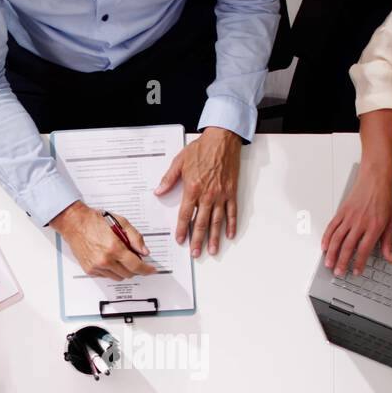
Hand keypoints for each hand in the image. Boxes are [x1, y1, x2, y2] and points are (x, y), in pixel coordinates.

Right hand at [50, 201, 154, 280]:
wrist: (74, 223)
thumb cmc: (95, 221)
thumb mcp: (121, 222)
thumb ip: (135, 238)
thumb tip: (144, 251)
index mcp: (114, 248)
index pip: (136, 266)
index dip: (146, 269)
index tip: (151, 270)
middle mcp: (105, 260)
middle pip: (128, 274)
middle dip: (135, 268)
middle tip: (135, 259)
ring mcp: (97, 267)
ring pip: (118, 277)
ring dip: (123, 270)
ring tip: (120, 258)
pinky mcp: (90, 270)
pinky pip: (107, 276)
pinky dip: (112, 270)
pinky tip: (110, 259)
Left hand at [156, 126, 240, 256]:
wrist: (222, 139)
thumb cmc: (202, 148)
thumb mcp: (179, 162)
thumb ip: (168, 179)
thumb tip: (159, 191)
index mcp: (192, 188)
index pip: (185, 215)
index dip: (182, 229)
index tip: (180, 240)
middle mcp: (207, 194)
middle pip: (201, 223)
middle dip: (197, 240)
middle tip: (195, 253)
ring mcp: (221, 195)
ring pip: (217, 221)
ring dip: (214, 238)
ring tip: (212, 250)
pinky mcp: (231, 192)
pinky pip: (232, 212)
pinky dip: (231, 224)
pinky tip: (229, 235)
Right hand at [322, 159, 391, 276]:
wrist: (375, 180)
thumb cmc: (382, 199)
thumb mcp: (390, 222)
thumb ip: (388, 242)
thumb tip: (389, 257)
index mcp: (374, 227)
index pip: (364, 250)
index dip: (358, 263)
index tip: (356, 271)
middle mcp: (360, 223)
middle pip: (347, 247)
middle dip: (342, 262)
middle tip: (338, 272)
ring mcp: (349, 217)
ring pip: (337, 239)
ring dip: (331, 253)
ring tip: (329, 263)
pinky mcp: (342, 212)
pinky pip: (332, 227)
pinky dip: (327, 238)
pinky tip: (325, 247)